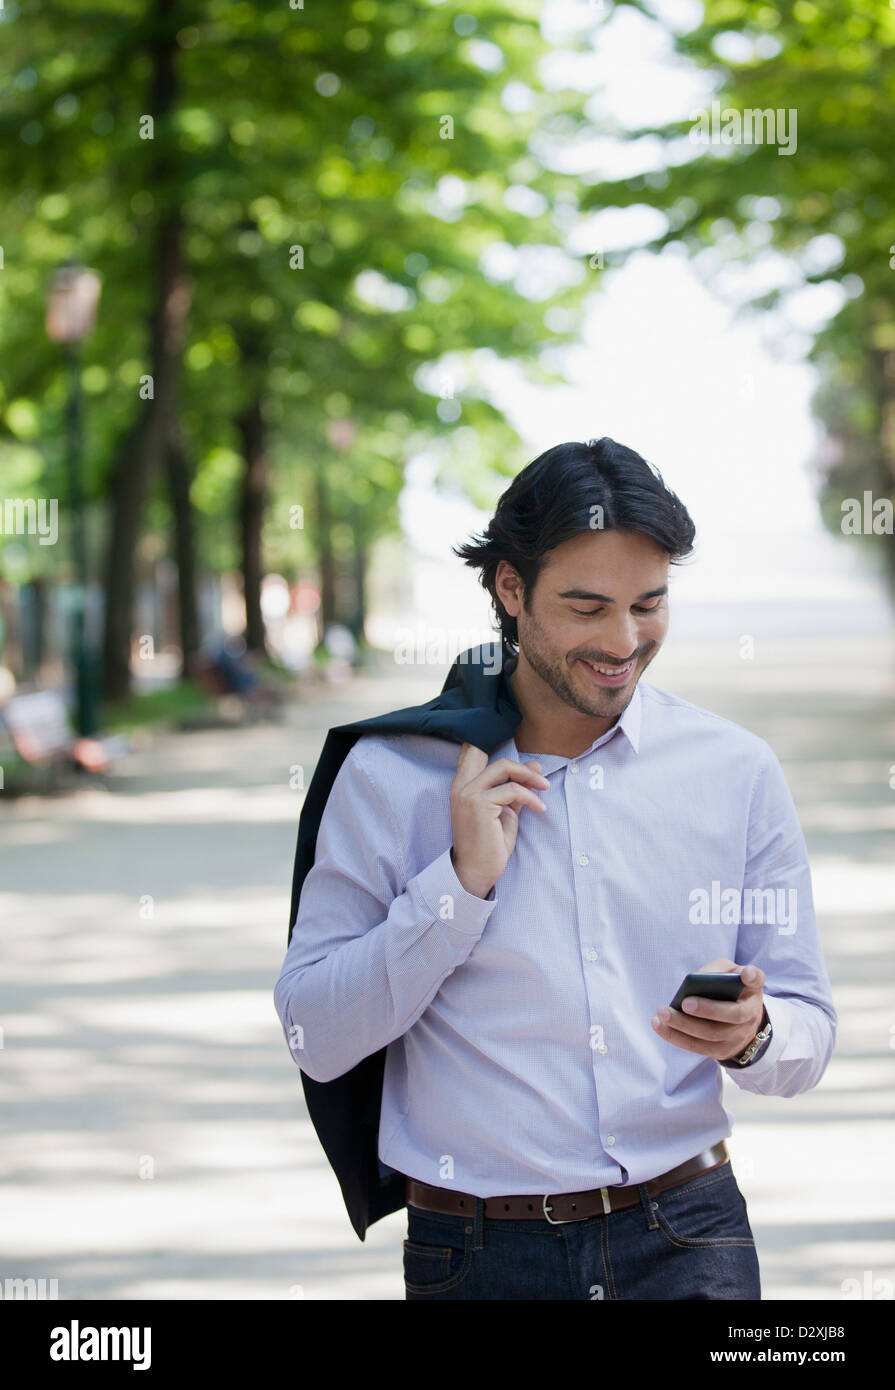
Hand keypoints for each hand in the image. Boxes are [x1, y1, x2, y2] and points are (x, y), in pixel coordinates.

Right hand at [449, 742, 548, 898]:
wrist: (476, 872)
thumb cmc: (489, 845)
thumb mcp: (504, 812)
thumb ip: (516, 789)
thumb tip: (535, 766)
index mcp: (462, 786)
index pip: (470, 752)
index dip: (489, 742)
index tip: (516, 755)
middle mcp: (461, 786)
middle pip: (489, 754)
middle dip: (519, 763)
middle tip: (541, 778)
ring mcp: (468, 794)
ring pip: (504, 768)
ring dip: (530, 777)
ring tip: (545, 790)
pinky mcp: (479, 804)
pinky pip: (512, 790)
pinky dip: (531, 797)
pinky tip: (540, 808)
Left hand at [651, 958, 765, 1061]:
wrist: (739, 1019)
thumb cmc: (728, 989)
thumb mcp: (727, 973)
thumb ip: (715, 971)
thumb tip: (696, 979)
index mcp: (751, 991)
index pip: (757, 981)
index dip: (752, 977)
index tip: (745, 974)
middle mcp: (749, 1015)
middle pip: (731, 1016)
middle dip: (707, 1010)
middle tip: (684, 1003)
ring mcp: (736, 1037)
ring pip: (710, 1036)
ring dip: (683, 1026)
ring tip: (663, 1013)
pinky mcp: (720, 1050)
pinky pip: (697, 1047)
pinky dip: (676, 1037)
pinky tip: (659, 1025)